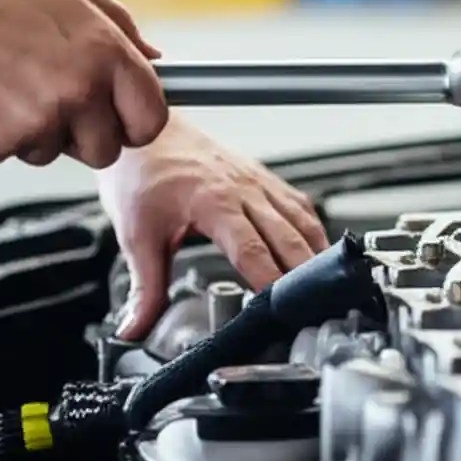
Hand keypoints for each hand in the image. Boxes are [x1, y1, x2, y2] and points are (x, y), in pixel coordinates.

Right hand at [0, 0, 167, 168]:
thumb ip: (116, 22)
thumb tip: (152, 58)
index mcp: (106, 50)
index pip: (152, 116)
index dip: (136, 124)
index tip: (121, 122)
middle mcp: (81, 87)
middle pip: (107, 149)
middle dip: (84, 136)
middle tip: (51, 102)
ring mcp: (41, 118)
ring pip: (56, 154)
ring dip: (35, 133)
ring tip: (5, 85)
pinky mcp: (0, 142)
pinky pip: (10, 155)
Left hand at [98, 115, 328, 338]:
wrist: (146, 132)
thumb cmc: (141, 175)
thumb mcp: (136, 237)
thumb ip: (145, 288)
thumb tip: (135, 329)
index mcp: (214, 203)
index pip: (253, 252)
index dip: (271, 284)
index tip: (281, 313)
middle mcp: (244, 190)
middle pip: (289, 239)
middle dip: (305, 277)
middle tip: (314, 310)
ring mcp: (259, 182)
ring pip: (303, 221)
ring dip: (316, 255)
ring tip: (325, 289)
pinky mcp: (264, 178)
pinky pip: (300, 206)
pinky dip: (312, 232)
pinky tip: (315, 253)